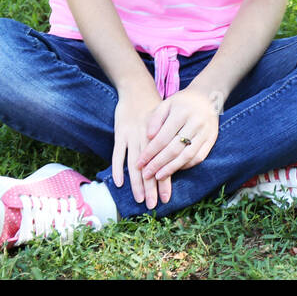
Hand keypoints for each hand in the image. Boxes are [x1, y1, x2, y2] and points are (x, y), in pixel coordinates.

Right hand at [112, 83, 165, 208]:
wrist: (137, 90)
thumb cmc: (155, 110)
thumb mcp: (168, 123)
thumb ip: (171, 142)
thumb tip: (178, 165)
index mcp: (161, 138)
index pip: (164, 164)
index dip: (164, 182)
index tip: (166, 199)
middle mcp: (147, 139)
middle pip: (150, 168)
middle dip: (152, 188)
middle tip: (153, 205)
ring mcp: (132, 136)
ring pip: (134, 164)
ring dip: (136, 183)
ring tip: (140, 199)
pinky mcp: (120, 133)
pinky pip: (118, 154)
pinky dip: (118, 168)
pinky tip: (119, 183)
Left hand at [136, 86, 221, 200]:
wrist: (208, 96)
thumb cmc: (182, 102)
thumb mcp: (166, 104)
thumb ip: (155, 119)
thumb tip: (148, 137)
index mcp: (181, 112)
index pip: (162, 138)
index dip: (150, 152)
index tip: (139, 163)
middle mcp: (195, 123)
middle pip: (174, 149)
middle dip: (158, 164)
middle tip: (146, 175)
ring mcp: (205, 132)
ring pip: (187, 156)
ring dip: (171, 169)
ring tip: (158, 176)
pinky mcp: (212, 139)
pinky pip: (199, 157)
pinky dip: (186, 166)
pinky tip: (175, 170)